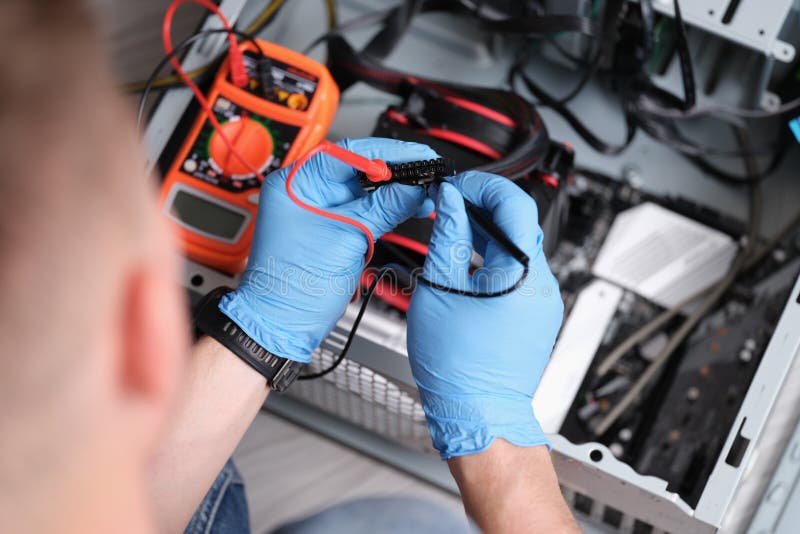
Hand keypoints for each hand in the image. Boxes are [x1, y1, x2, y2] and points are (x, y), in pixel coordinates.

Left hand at [220, 138, 437, 362]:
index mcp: (294, 183)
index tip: (417, 155)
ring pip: (365, 191)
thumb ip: (383, 209)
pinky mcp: (333, 229)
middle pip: (358, 170)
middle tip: (427, 173)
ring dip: (396, 192)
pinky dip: (387, 209)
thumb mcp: (347, 239)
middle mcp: (304, 192)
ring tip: (424, 194)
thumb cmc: (292, 287)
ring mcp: (319, 211)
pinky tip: (410, 207)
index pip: (347, 153)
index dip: (387, 153)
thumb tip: (413, 188)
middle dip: (396, 172)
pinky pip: (364, 211)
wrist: (283, 325)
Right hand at [407, 171, 563, 458]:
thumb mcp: (439, 289)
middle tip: (450, 204)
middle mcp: (544, 285)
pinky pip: (521, 274)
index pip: (514, 204)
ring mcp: (545, 301)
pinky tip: (469, 263)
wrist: (478, 413)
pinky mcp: (539, 315)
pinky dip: (496, 260)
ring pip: (520, 248)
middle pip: (520, 224)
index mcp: (523, 273)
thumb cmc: (458, 366)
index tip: (457, 186)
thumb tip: (450, 201)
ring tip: (454, 231)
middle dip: (483, 208)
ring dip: (488, 234)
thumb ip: (447, 236)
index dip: (483, 186)